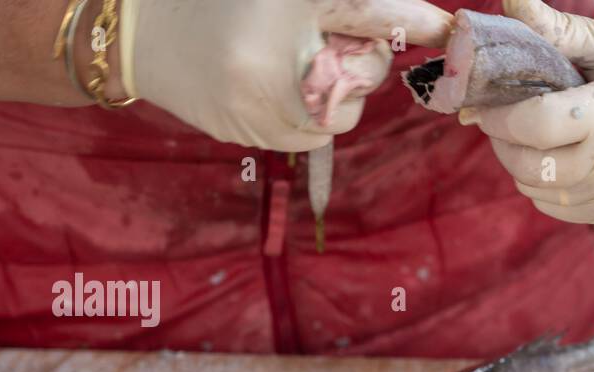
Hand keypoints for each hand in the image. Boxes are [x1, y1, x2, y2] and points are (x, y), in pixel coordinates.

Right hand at [122, 0, 453, 151]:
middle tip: (319, 39)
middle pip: (365, 72)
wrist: (141, 31)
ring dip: (335, 92)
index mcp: (288, 0)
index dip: (416, 19)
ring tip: (289, 63)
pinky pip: (313, 135)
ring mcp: (262, 100)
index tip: (451, 30)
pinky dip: (308, 115)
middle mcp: (276, 53)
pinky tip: (273, 88)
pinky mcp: (253, 132)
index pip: (370, 10)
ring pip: (343, 112)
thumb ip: (348, 5)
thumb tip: (412, 22)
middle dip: (359, 60)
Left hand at [463, 0, 593, 222]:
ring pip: (543, 194)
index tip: (483, 107)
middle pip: (534, 167)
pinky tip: (549, 162)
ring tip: (525, 140)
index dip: (501, 118)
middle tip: (498, 121)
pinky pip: (565, 211)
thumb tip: (508, 2)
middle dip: (504, 144)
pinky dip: (544, 190)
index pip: (540, 125)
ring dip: (521, 169)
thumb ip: (556, 29)